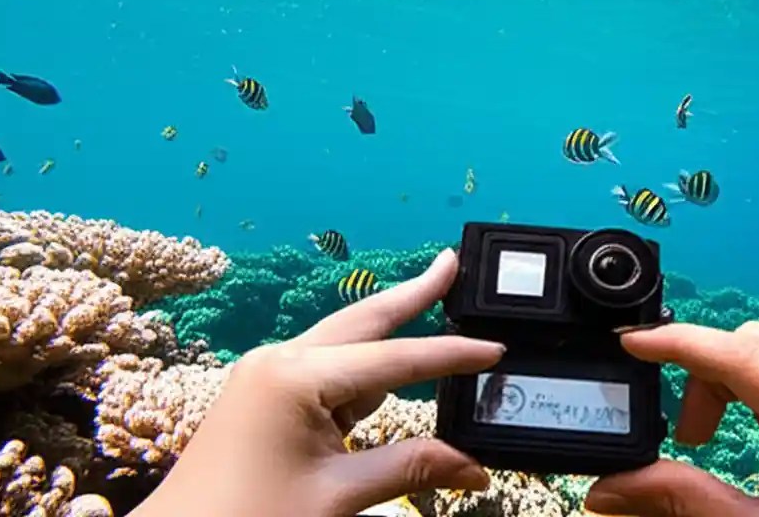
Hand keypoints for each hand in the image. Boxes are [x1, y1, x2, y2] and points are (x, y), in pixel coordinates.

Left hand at [131, 249, 502, 516]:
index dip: (451, 356)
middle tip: (451, 265)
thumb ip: (410, 470)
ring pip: (345, 343)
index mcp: (294, 376)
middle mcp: (278, 361)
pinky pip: (326, 372)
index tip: (495, 350)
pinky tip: (390, 366)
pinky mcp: (263, 398)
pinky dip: (364, 368)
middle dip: (412, 295)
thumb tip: (473, 468)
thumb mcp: (337, 496)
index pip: (394, 360)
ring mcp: (267, 376)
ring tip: (432, 299)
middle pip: (364, 321)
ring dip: (390, 328)